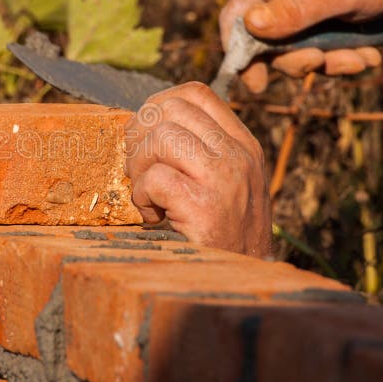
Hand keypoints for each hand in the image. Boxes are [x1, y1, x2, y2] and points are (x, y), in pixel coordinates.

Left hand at [124, 82, 270, 256]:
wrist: (242, 287)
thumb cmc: (223, 238)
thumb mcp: (224, 184)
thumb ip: (197, 151)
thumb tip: (144, 124)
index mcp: (243, 145)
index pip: (195, 94)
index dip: (157, 107)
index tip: (146, 138)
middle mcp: (239, 156)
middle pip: (172, 108)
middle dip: (141, 135)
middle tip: (140, 170)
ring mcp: (226, 179)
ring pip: (161, 136)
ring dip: (140, 166)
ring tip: (149, 196)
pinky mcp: (207, 208)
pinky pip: (156, 178)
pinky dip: (143, 197)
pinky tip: (155, 217)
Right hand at [220, 0, 382, 92]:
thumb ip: (293, 12)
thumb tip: (249, 27)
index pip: (235, 17)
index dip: (240, 53)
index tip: (257, 84)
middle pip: (267, 42)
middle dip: (297, 60)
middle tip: (323, 63)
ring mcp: (305, 2)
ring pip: (298, 49)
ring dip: (328, 63)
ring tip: (362, 61)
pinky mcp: (326, 15)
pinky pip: (321, 46)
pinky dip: (342, 57)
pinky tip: (369, 55)